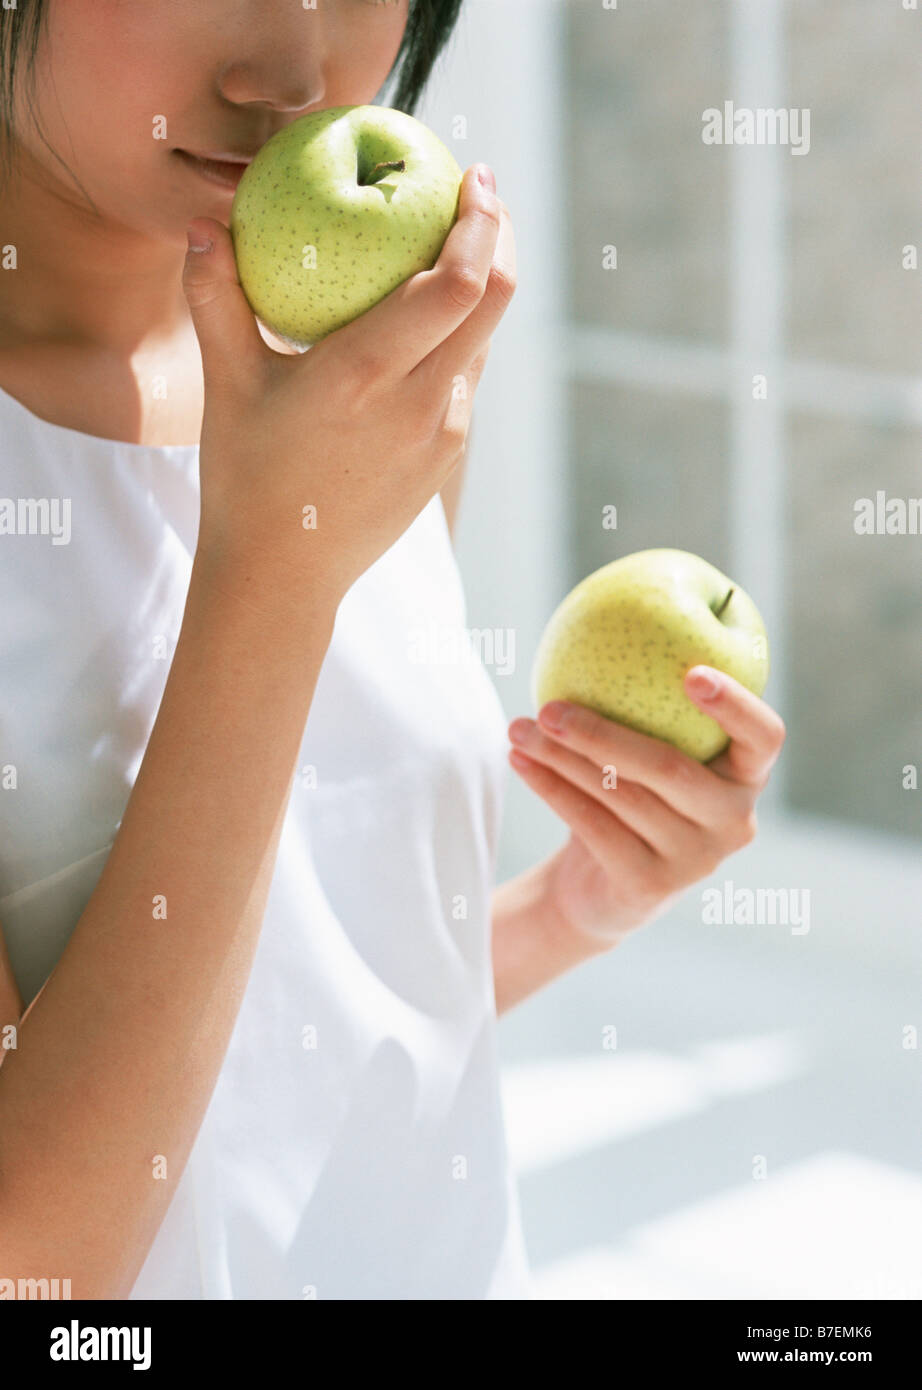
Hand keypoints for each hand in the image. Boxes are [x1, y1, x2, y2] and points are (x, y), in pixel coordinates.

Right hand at [181, 165, 515, 612]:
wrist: (283, 576)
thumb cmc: (246, 479)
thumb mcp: (226, 387)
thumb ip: (217, 299)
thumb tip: (204, 226)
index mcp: (366, 375)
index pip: (458, 285)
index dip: (481, 222)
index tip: (473, 175)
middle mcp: (421, 403)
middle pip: (497, 301)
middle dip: (501, 235)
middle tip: (479, 193)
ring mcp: (442, 434)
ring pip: (486, 340)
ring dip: (484, 285)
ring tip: (457, 244)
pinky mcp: (447, 456)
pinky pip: (466, 378)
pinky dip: (462, 334)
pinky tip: (431, 318)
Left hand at [507, 667, 785, 947]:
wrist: (602, 886)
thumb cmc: (628, 790)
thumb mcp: (647, 747)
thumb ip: (646, 700)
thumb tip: (598, 616)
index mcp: (746, 775)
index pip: (765, 738)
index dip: (736, 706)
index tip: (691, 673)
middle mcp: (734, 821)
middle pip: (669, 768)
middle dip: (601, 733)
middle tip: (550, 706)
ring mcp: (696, 860)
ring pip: (620, 795)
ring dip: (561, 757)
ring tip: (519, 728)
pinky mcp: (651, 885)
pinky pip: (592, 825)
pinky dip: (550, 788)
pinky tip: (519, 760)